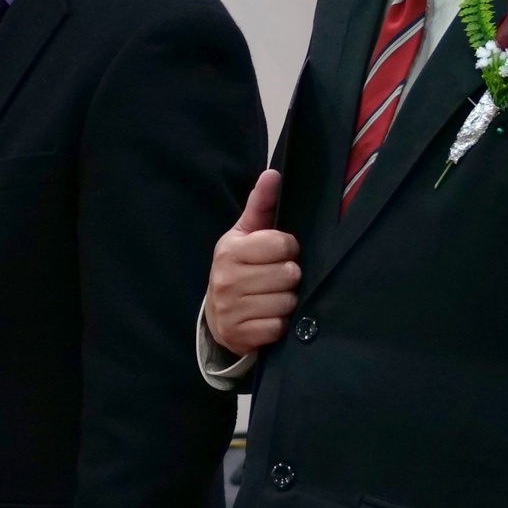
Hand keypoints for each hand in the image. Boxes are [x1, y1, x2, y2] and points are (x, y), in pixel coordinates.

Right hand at [205, 170, 300, 356]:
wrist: (218, 316)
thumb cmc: (239, 269)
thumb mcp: (245, 235)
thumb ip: (261, 205)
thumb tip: (273, 173)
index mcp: (230, 250)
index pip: (282, 244)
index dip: (289, 249)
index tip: (281, 254)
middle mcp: (226, 279)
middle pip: (288, 274)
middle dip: (289, 278)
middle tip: (277, 279)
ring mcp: (231, 308)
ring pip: (286, 302)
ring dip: (286, 302)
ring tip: (273, 297)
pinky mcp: (239, 334)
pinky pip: (278, 327)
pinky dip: (279, 324)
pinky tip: (268, 317)